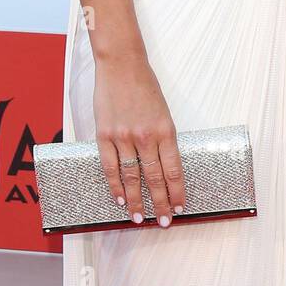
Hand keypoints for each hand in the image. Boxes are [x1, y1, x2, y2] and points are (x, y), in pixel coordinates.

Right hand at [93, 50, 185, 225]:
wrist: (122, 65)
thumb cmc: (145, 86)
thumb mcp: (163, 112)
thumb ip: (163, 138)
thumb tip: (164, 167)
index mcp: (166, 130)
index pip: (173, 169)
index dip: (177, 191)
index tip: (180, 207)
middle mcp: (146, 136)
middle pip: (154, 178)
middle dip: (160, 203)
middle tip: (164, 221)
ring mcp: (124, 137)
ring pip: (132, 177)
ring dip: (136, 201)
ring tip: (139, 217)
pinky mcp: (105, 135)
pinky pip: (110, 167)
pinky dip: (115, 185)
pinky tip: (120, 198)